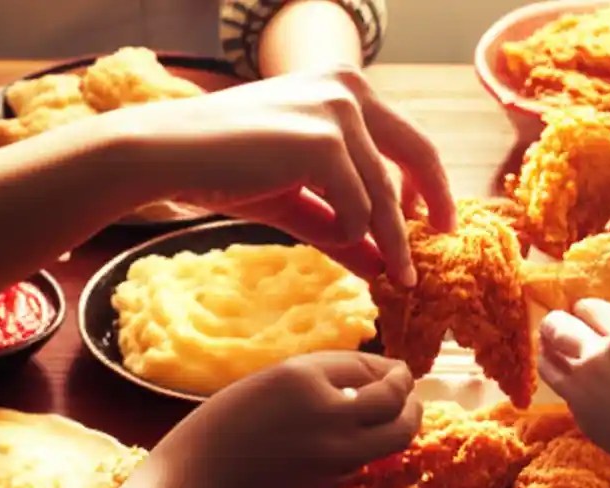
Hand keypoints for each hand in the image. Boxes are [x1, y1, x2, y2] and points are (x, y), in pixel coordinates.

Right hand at [108, 66, 454, 284]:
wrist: (168, 155)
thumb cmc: (226, 170)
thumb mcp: (297, 200)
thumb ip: (342, 226)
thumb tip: (385, 266)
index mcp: (345, 87)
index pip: (408, 137)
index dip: (430, 182)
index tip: (436, 220)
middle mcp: (350, 89)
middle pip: (416, 155)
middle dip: (435, 205)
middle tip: (441, 248)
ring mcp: (338, 112)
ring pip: (385, 194)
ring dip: (392, 242)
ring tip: (397, 277)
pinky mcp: (324, 142)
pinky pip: (358, 207)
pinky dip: (350, 233)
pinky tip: (332, 237)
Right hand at [153, 352, 421, 487]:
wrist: (200, 472)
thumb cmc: (231, 418)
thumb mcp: (278, 378)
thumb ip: (329, 377)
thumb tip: (382, 381)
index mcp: (310, 378)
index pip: (377, 372)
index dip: (395, 372)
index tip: (398, 372)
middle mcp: (329, 415)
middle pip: (399, 406)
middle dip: (412, 397)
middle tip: (410, 392)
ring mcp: (333, 454)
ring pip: (396, 440)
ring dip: (405, 424)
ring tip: (400, 417)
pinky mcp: (329, 483)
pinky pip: (368, 464)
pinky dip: (372, 451)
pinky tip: (359, 443)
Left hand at [537, 299, 609, 487]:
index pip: (586, 307)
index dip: (586, 313)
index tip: (586, 318)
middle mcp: (604, 356)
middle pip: (557, 327)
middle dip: (556, 325)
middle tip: (556, 327)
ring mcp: (590, 390)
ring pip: (547, 361)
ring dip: (548, 352)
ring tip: (551, 351)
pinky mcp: (586, 420)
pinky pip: (565, 393)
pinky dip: (567, 384)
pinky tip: (579, 385)